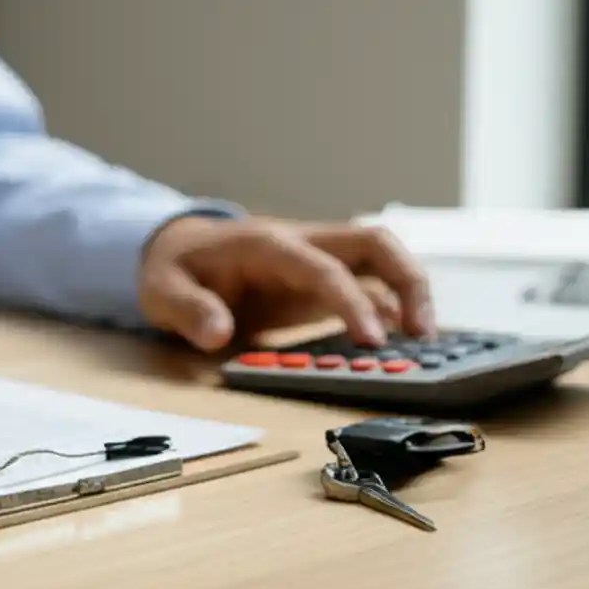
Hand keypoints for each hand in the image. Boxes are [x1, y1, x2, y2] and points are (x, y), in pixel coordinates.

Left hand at [138, 216, 433, 351]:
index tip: (373, 342)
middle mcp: (302, 244)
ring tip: (424, 342)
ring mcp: (317, 259)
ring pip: (381, 260)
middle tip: (425, 334)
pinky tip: (398, 345)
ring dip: (410, 293)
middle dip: (409, 281)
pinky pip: (369, 286)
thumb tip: (218, 333)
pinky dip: (390, 310)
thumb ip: (188, 310)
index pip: (324, 268)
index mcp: (267, 245)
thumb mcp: (162, 291)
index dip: (353, 302)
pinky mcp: (321, 279)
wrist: (178, 250)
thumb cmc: (173, 270)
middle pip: (375, 244)